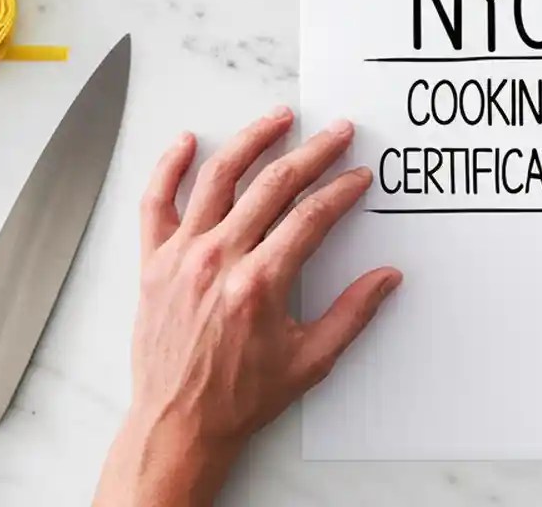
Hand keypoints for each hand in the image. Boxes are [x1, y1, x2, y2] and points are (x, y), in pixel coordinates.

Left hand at [94, 108, 400, 506]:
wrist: (179, 423)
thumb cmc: (241, 397)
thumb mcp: (311, 361)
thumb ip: (352, 313)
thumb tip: (387, 277)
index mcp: (260, 283)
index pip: (311, 216)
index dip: (342, 190)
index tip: (359, 176)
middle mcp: (219, 259)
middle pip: (273, 185)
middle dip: (313, 153)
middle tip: (337, 133)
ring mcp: (182, 256)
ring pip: (218, 178)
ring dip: (252, 140)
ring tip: (279, 118)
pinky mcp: (154, 261)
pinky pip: (156, 201)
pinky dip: (169, 166)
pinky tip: (187, 141)